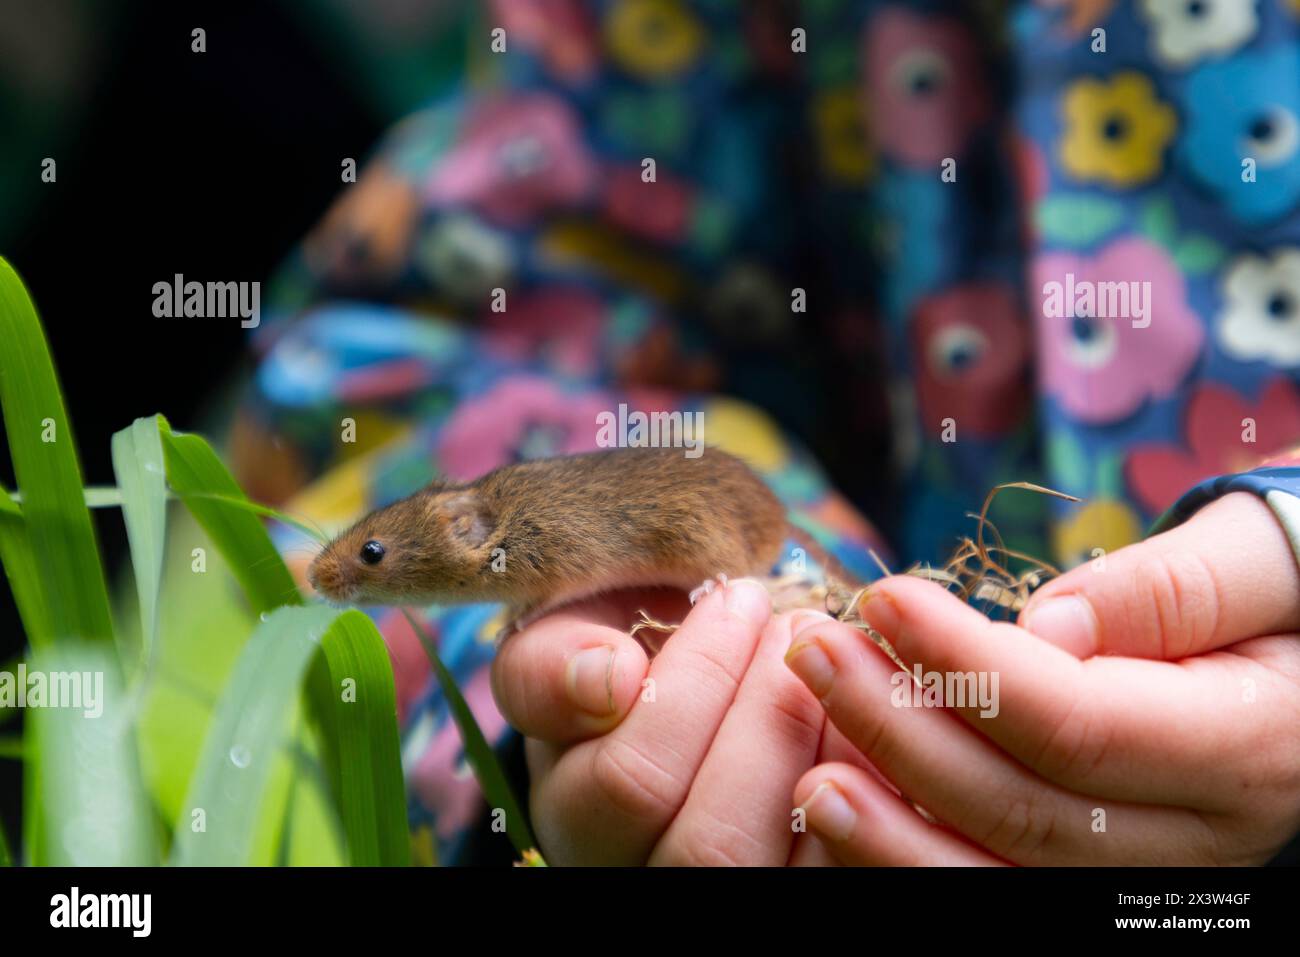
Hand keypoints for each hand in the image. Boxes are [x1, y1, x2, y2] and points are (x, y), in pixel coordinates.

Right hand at [491, 578, 842, 864]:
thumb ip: (553, 662)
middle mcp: (643, 876)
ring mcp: (725, 893)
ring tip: (835, 659)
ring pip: (782, 869)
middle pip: (712, 848)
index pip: (629, 783)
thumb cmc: (624, 650)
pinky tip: (865, 713)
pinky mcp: (795, 884)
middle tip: (797, 625)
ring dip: (824, 752)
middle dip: (770, 721)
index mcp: (576, 816)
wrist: (685, 675)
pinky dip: (872, 790)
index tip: (736, 598)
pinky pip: (842, 867)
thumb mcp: (564, 640)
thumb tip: (608, 678)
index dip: (695, 685)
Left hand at [784, 492, 1299, 864]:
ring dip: (892, 828)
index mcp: (1252, 751)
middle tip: (816, 651)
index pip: (1079, 724)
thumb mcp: (1262, 560)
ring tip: (808, 768)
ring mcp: (1146, 880)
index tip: (884, 596)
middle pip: (1023, 808)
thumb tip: (1043, 629)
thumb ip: (1168, 590)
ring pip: (1001, 880)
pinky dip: (913, 862)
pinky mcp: (1098, 883)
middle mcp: (1202, 841)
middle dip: (904, 731)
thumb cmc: (1283, 591)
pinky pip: (994, 890)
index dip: (967, 666)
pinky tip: (845, 815)